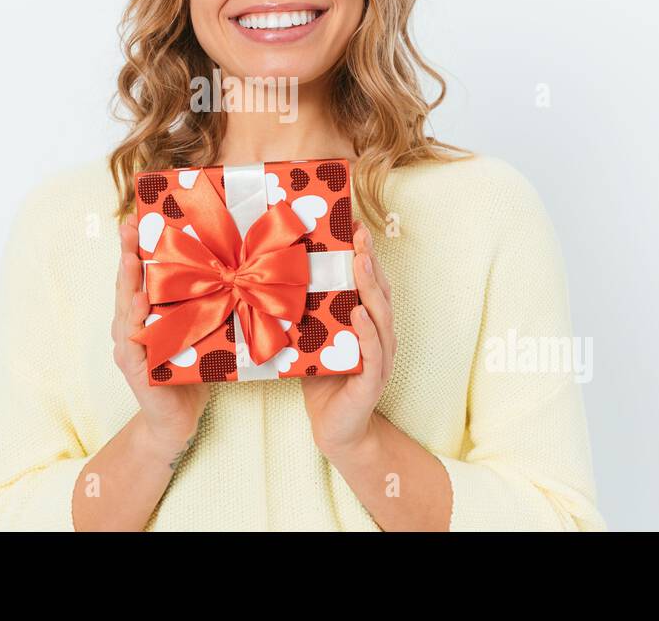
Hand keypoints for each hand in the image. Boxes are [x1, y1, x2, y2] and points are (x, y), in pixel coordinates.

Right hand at [112, 213, 210, 448]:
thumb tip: (239, 270)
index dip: (137, 246)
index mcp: (147, 311)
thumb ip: (206, 303)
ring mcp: (129, 346)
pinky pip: (133, 342)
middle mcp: (132, 324)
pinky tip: (138, 307)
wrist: (176, 422)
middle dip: (128, 254)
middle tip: (130, 226)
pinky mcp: (135, 369)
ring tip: (131, 258)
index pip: (141, 273)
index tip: (138, 217)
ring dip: (128, 283)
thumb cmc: (191, 371)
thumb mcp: (200, 329)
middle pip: (127, 283)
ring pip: (125, 308)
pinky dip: (135, 324)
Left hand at [300, 221, 395, 458]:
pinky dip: (368, 330)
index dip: (365, 254)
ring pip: (381, 315)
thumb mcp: (313, 340)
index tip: (355, 226)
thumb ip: (308, 313)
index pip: (370, 282)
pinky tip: (359, 312)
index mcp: (368, 323)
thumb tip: (278, 278)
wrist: (336, 431)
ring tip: (361, 261)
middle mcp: (380, 335)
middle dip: (370, 260)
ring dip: (371, 286)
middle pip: (380, 291)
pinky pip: (373, 351)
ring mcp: (381, 357)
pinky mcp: (373, 380)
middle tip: (359, 233)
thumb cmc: (324, 381)